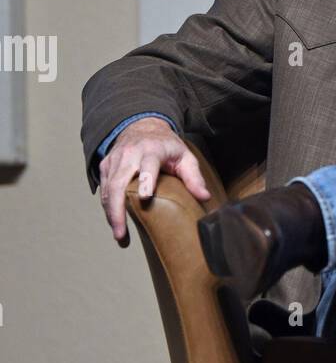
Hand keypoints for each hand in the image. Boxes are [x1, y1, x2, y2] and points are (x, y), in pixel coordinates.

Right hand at [98, 117, 211, 245]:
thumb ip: (194, 177)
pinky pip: (104, 189)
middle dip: (118, 209)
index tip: (144, 198)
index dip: (146, 180)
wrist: (143, 126)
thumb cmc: (166, 146)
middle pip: (119, 182)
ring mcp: (115, 160)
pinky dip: (107, 207)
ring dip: (111, 214)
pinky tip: (114, 222)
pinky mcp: (106, 166)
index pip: (148, 165)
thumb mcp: (185, 156)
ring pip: (108, 189)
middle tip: (121, 234)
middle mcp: (130, 154)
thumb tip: (204, 197)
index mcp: (152, 149)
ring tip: (119, 235)